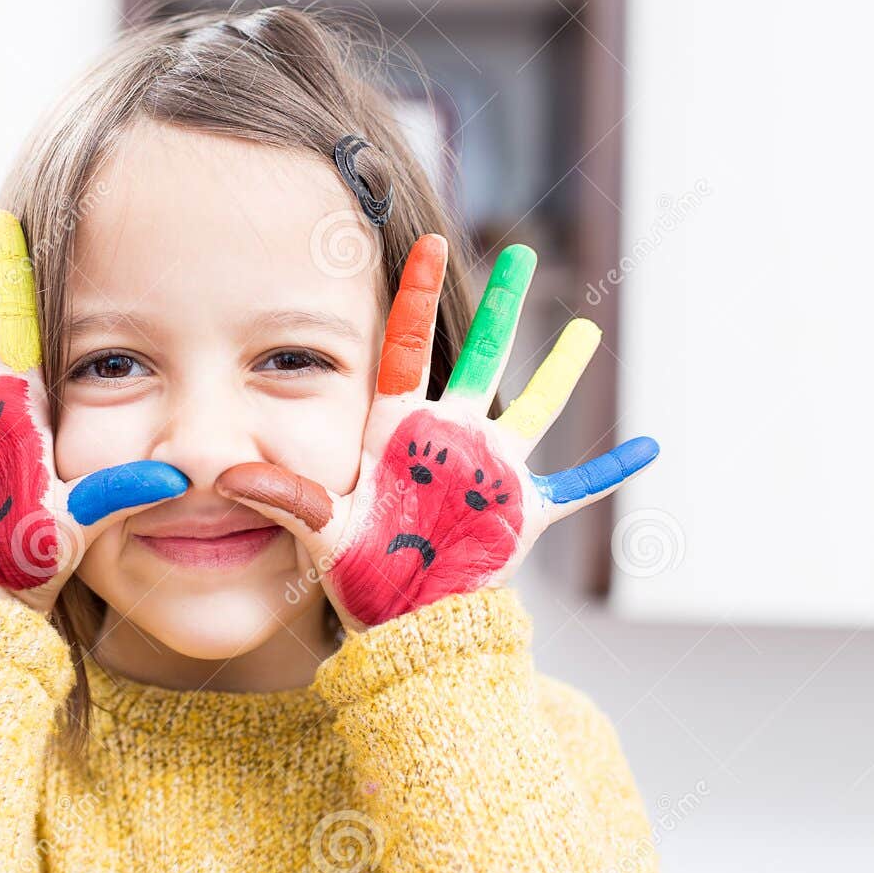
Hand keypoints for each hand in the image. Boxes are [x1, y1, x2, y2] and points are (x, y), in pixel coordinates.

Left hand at [217, 234, 657, 630]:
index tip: (427, 241)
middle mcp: (449, 438)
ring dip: (562, 370)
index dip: (417, 295)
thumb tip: (224, 477)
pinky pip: (580, 486)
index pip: (408, 346)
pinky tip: (649, 448)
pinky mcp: (526, 510)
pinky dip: (614, 470)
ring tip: (587, 327)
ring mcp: (492, 471)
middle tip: (522, 253)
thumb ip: (285, 498)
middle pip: (483, 355)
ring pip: (534, 405)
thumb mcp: (324, 532)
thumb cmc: (363, 579)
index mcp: (400, 430)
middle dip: (504, 305)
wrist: (407, 631)